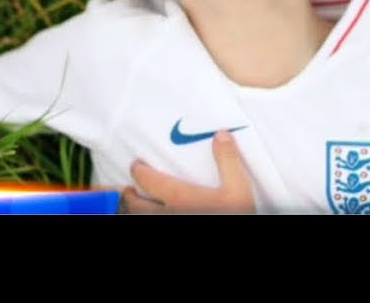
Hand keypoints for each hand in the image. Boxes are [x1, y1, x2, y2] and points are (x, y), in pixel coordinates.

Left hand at [121, 130, 255, 213]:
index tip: (137, 165)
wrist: (240, 234)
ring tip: (137, 205)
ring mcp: (168, 221)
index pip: (146, 179)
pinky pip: (150, 223)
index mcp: (178, 196)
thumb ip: (228, 161)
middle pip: (135, 205)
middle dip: (130, 196)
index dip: (138, 171)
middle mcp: (167, 212)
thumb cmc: (232, 215)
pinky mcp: (175, 226)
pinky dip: (146, 216)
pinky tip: (157, 213)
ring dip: (135, 210)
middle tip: (129, 189)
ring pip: (140, 216)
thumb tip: (221, 136)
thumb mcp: (238, 189)